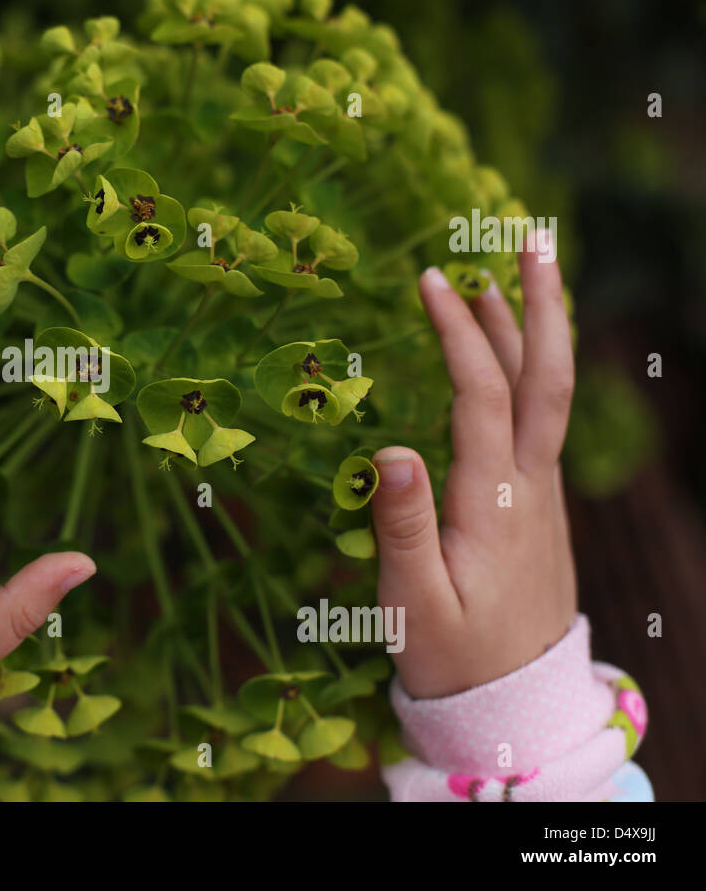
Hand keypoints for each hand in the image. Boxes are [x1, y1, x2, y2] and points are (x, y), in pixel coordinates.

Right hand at [372, 238, 576, 698]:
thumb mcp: (411, 602)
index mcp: (494, 503)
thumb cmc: (450, 657)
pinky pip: (541, 421)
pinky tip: (510, 358)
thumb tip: (391, 446)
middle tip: (531, 237)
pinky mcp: (539, 508)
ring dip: (535, 329)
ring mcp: (542, 496)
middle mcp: (530, 487)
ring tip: (508, 275)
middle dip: (541, 304)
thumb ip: (402, 527)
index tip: (431, 278)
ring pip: (550, 396)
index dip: (459, 333)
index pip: (482, 396)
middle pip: (548, 379)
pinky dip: (529, 371)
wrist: (513, 703)